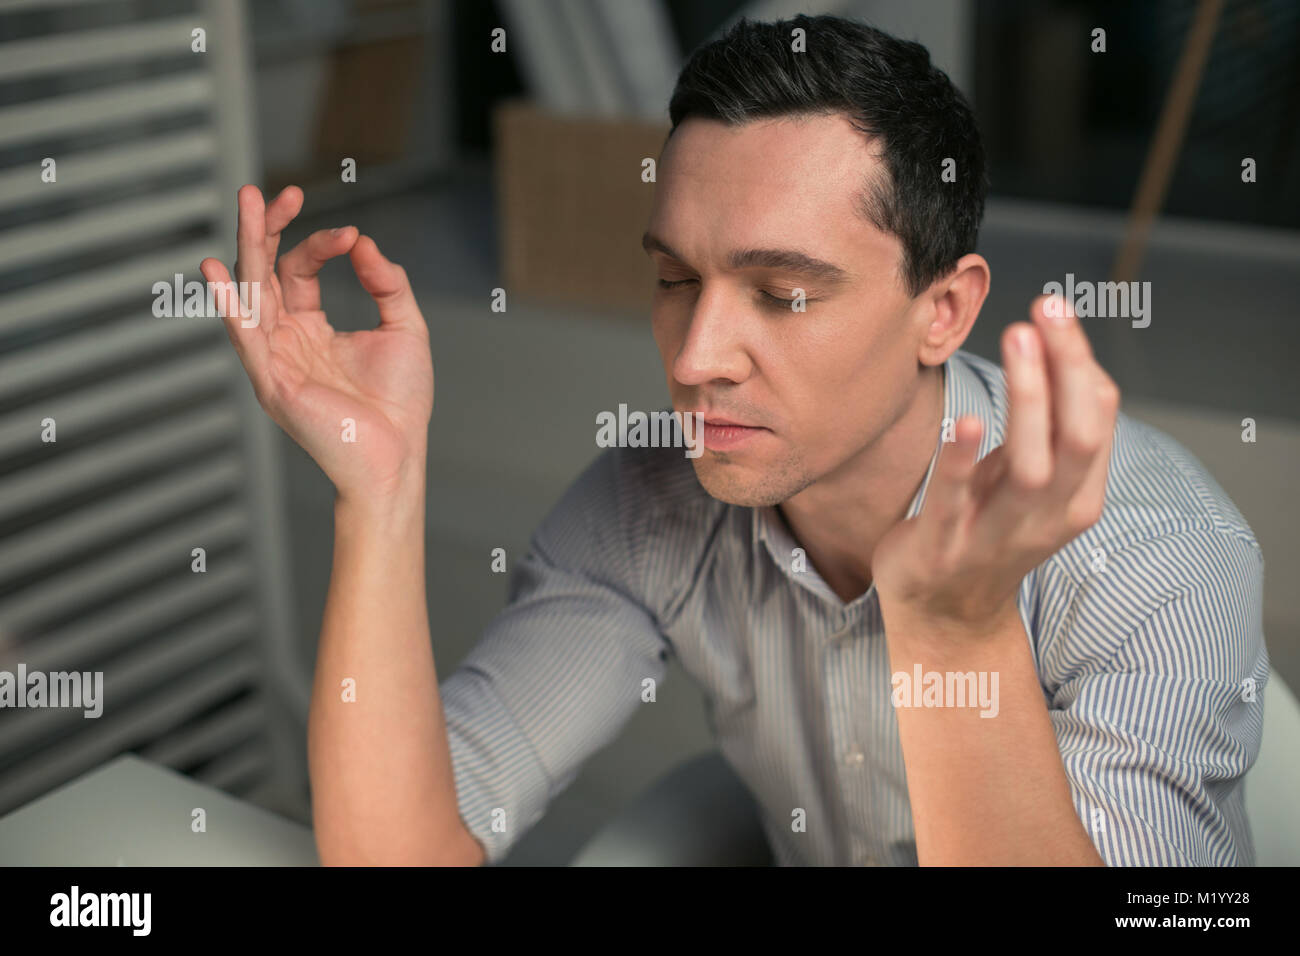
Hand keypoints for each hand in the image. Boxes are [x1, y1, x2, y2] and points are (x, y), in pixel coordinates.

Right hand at [200, 185, 433, 501]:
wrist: (398, 455)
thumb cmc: (400, 403)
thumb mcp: (405, 328)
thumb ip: (387, 283)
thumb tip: (364, 242)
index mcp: (311, 327)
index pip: (299, 270)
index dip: (321, 245)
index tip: (351, 236)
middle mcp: (285, 339)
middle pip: (262, 273)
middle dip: (262, 229)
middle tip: (260, 190)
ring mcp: (274, 359)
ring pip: (251, 294)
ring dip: (247, 248)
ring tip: (246, 204)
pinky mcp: (272, 382)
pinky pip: (246, 338)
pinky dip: (232, 306)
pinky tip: (220, 274)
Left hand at [871, 294, 1119, 636]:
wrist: (943, 614)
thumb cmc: (988, 528)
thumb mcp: (1030, 480)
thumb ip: (1052, 430)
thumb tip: (1065, 351)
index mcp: (1076, 496)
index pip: (1098, 418)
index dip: (1081, 360)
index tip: (1054, 308)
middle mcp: (1047, 517)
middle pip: (1079, 436)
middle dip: (1069, 368)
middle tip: (1046, 308)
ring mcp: (998, 535)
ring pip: (1031, 466)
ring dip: (1029, 399)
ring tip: (1018, 340)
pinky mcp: (944, 547)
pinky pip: (956, 500)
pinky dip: (962, 459)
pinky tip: (965, 417)